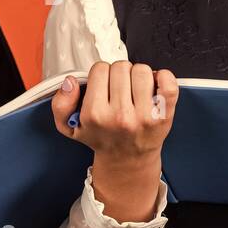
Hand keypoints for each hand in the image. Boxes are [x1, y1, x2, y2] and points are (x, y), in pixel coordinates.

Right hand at [51, 61, 178, 222]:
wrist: (127, 161)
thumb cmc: (102, 139)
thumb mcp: (70, 127)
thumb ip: (60, 104)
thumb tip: (70, 82)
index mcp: (95, 115)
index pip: (99, 69)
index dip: (101, 75)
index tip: (103, 87)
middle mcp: (120, 115)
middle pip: (121, 67)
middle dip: (119, 74)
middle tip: (119, 90)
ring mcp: (144, 115)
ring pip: (142, 70)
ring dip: (138, 76)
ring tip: (135, 90)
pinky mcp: (164, 114)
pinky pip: (167, 81)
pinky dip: (163, 77)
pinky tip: (154, 87)